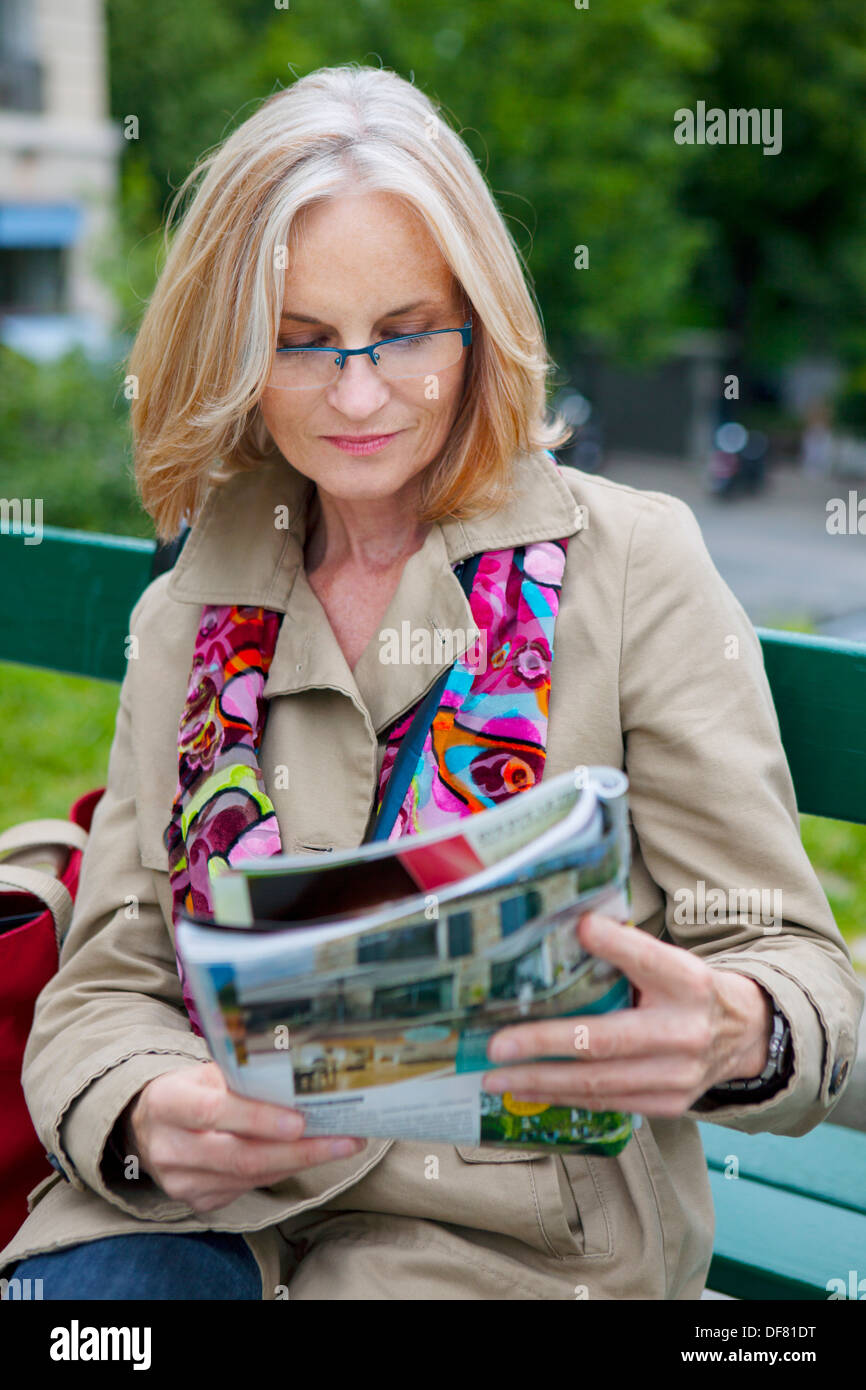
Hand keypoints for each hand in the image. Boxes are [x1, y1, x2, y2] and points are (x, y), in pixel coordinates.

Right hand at [125, 1062, 366, 1212]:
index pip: (214, 1111)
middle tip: (345, 1140)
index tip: (301, 1120)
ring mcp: (181, 1181)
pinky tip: (308, 1156)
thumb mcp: (206, 1071)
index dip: (258, 1118)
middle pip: (241, 1156)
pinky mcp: (196, 1201)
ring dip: (300, 1162)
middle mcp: (169, 1148)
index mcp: (167, 1102)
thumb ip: (242, 1075)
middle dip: (299, 1151)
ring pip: (251, 1177)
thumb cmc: (189, 1089)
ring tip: (340, 1145)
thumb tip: (300, 1076)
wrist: (149, 1126)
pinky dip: (282, 1171)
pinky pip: (248, 1188)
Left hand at [482, 912, 773, 1117]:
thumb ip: (623, 951)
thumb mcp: (668, 960)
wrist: (743, 1034)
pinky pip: (607, 1103)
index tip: (579, 927)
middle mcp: (685, 1031)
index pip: (646, 959)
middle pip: (604, 1040)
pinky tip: (529, 1090)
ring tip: (496, 1077)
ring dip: (540, 1081)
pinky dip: (563, 1097)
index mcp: (687, 982)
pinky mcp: (669, 1103)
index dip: (614, 943)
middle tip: (497, 1046)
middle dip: (544, 1044)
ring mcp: (678, 1075)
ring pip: (598, 1082)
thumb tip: (561, 929)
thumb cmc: (686, 989)